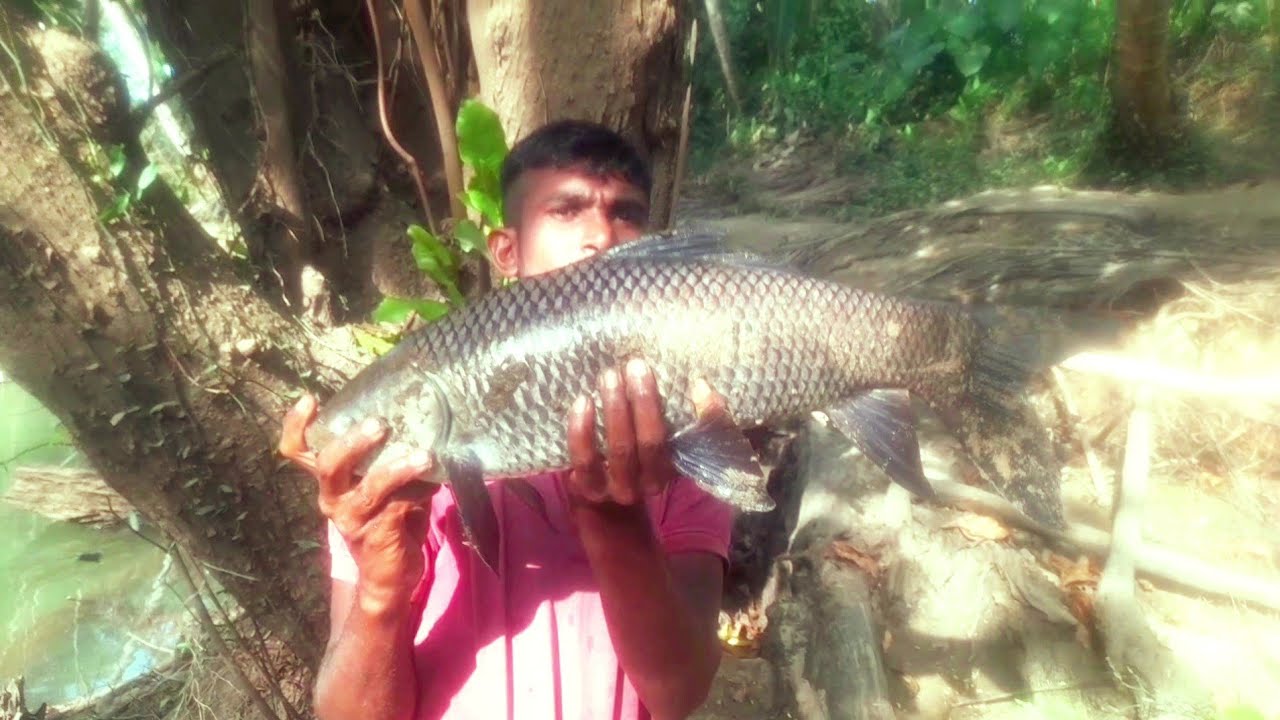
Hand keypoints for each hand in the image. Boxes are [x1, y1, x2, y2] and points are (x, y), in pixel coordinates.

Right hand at [278, 394, 439, 609]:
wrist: (389, 577)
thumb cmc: (389, 520)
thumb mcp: (385, 486)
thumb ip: (393, 458)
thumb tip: (425, 422)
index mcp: (331, 482)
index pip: (299, 453)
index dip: (296, 426)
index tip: (309, 400)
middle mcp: (333, 499)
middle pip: (328, 465)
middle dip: (353, 442)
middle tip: (379, 425)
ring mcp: (353, 519)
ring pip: (369, 488)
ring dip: (397, 469)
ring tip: (423, 456)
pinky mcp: (377, 536)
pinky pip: (397, 508)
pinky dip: (419, 492)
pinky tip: (436, 482)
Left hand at [565, 358, 726, 509]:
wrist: (606, 499)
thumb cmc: (641, 454)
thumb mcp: (667, 439)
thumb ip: (690, 414)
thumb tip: (700, 386)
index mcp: (677, 468)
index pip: (697, 444)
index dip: (706, 416)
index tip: (698, 382)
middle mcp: (651, 484)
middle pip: (651, 443)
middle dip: (643, 401)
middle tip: (635, 366)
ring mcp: (619, 488)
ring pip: (620, 449)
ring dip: (615, 408)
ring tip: (609, 376)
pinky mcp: (590, 488)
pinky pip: (585, 459)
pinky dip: (582, 429)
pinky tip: (584, 401)